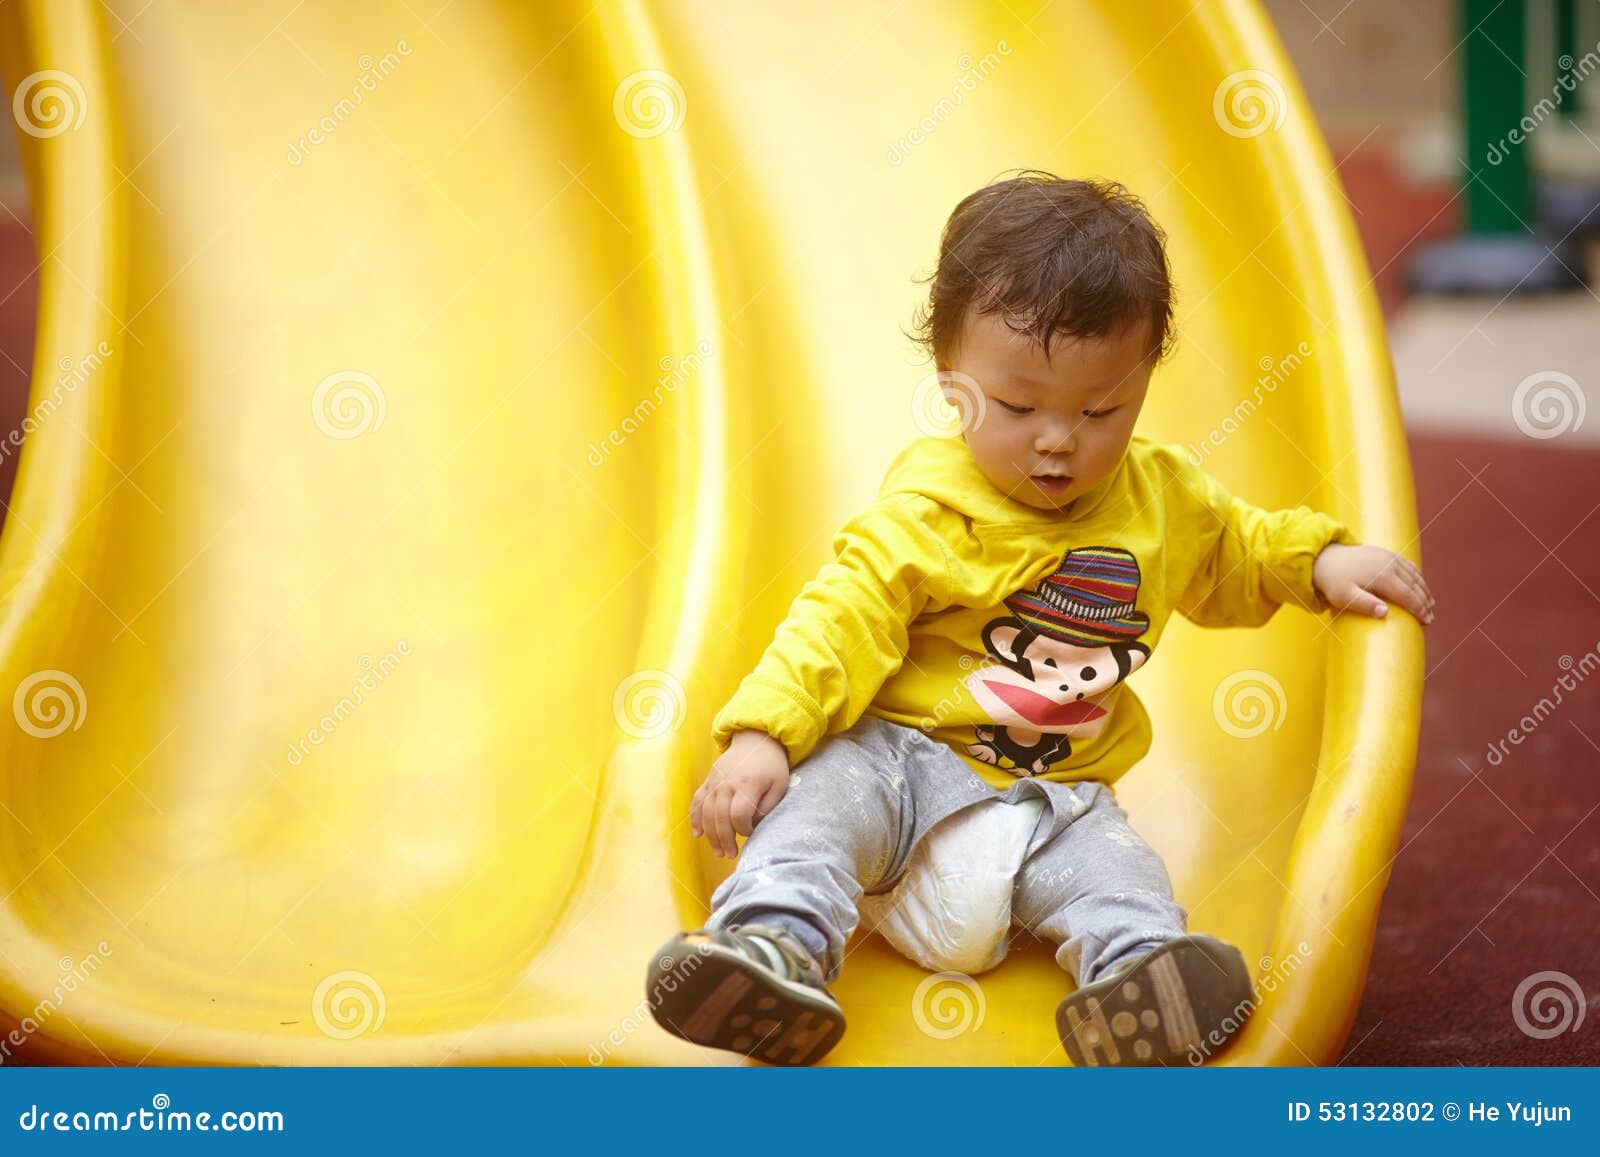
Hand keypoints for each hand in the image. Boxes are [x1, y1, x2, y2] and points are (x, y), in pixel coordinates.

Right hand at [691, 730, 790, 857]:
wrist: (756, 739)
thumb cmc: (772, 766)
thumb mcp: (779, 786)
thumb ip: (767, 807)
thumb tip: (752, 825)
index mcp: (747, 784)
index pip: (739, 815)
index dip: (744, 829)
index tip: (752, 833)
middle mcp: (727, 783)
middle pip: (719, 817)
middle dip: (725, 840)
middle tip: (731, 855)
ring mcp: (715, 781)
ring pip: (706, 812)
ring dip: (710, 835)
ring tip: (718, 852)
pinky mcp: (708, 780)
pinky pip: (697, 801)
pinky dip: (695, 818)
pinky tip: (697, 834)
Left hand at [1312, 542, 1434, 623]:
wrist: (1323, 558)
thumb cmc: (1333, 581)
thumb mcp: (1344, 597)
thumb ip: (1364, 604)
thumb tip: (1385, 613)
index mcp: (1382, 576)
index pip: (1408, 595)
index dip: (1419, 609)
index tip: (1427, 621)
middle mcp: (1389, 564)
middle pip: (1414, 585)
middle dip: (1425, 602)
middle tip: (1430, 618)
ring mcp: (1388, 557)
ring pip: (1414, 575)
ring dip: (1424, 590)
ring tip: (1430, 605)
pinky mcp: (1385, 553)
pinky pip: (1407, 565)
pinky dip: (1417, 577)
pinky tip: (1420, 586)